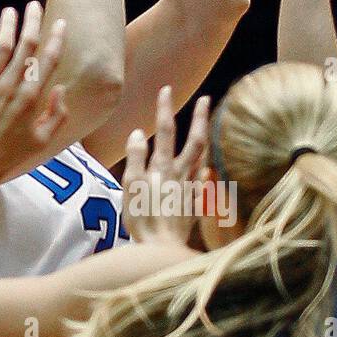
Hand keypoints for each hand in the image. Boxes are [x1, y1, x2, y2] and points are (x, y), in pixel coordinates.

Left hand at [0, 1, 68, 182]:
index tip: (61, 23)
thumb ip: (57, 115)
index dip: (57, 38)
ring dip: (7, 25)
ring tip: (11, 11)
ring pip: (0, 46)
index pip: (48, 60)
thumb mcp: (42, 141)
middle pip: (25, 45)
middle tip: (34, 6)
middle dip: (32, 22)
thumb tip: (61, 89)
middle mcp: (10, 86)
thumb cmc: (8, 157)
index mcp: (31, 98)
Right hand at [122, 86, 210, 244]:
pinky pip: (203, 180)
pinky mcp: (196, 203)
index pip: (165, 130)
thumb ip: (135, 157)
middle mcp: (181, 173)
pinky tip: (204, 168)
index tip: (166, 89)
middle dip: (200, 117)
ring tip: (206, 127)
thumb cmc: (141, 218)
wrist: (162, 247)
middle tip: (206, 98)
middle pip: (195, 140)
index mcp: (163, 166)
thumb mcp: (130, 186)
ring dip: (205, 138)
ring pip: (203, 157)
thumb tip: (138, 132)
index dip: (165, 109)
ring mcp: (191, 188)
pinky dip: (204, 168)